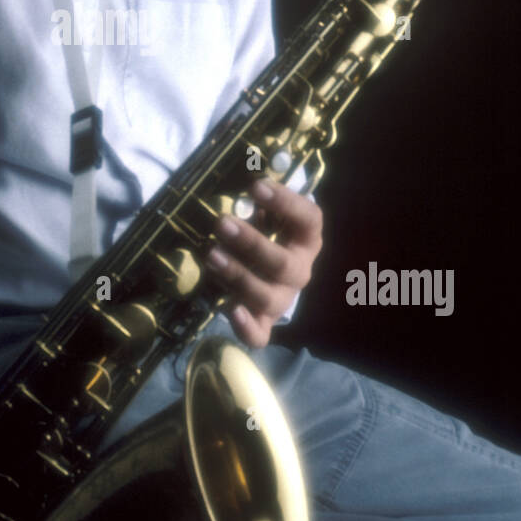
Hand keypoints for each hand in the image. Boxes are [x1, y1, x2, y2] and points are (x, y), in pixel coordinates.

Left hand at [204, 177, 322, 347]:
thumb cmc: (266, 231)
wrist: (268, 270)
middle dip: (251, 243)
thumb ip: (260, 203)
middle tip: (222, 223)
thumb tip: (243, 185)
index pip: (309, 219)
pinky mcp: (263, 321)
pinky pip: (260, 335)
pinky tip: (231, 311)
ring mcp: (283, 298)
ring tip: (211, 255)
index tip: (255, 186)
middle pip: (282, 264)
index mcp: (307, 239)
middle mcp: (299, 270)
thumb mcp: (268, 214)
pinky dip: (247, 328)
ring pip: (268, 297)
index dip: (286, 202)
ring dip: (239, 276)